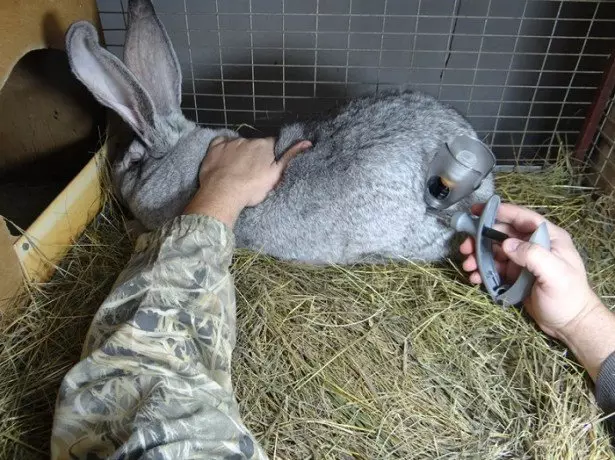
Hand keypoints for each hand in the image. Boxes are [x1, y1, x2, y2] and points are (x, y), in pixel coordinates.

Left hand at [183, 137, 311, 227]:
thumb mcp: (276, 175)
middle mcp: (248, 139)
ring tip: (237, 170)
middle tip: (252, 172)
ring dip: (240, 153)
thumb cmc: (252, 188)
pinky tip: (224, 160)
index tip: (268, 165)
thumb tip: (307, 142)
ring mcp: (230, 143)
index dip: (272, 154)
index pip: (273, 144)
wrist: (223, 194)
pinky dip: (223, 150)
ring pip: (238, 144)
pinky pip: (221, 143)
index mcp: (264, 145)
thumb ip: (290, 157)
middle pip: (255, 144)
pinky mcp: (215, 147)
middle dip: (255, 154)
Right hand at [459, 202, 614, 379]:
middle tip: (465, 248)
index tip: (477, 210)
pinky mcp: (514, 275)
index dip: (500, 212)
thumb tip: (506, 244)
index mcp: (548, 238)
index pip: (522, 218)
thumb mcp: (555, 274)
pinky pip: (493, 268)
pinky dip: (481, 272)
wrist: (569, 324)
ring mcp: (522, 261)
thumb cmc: (567, 297)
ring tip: (468, 266)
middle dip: (480, 239)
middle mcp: (533, 246)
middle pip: (502, 234)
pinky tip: (474, 279)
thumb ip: (532, 255)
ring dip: (478, 257)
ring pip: (494, 251)